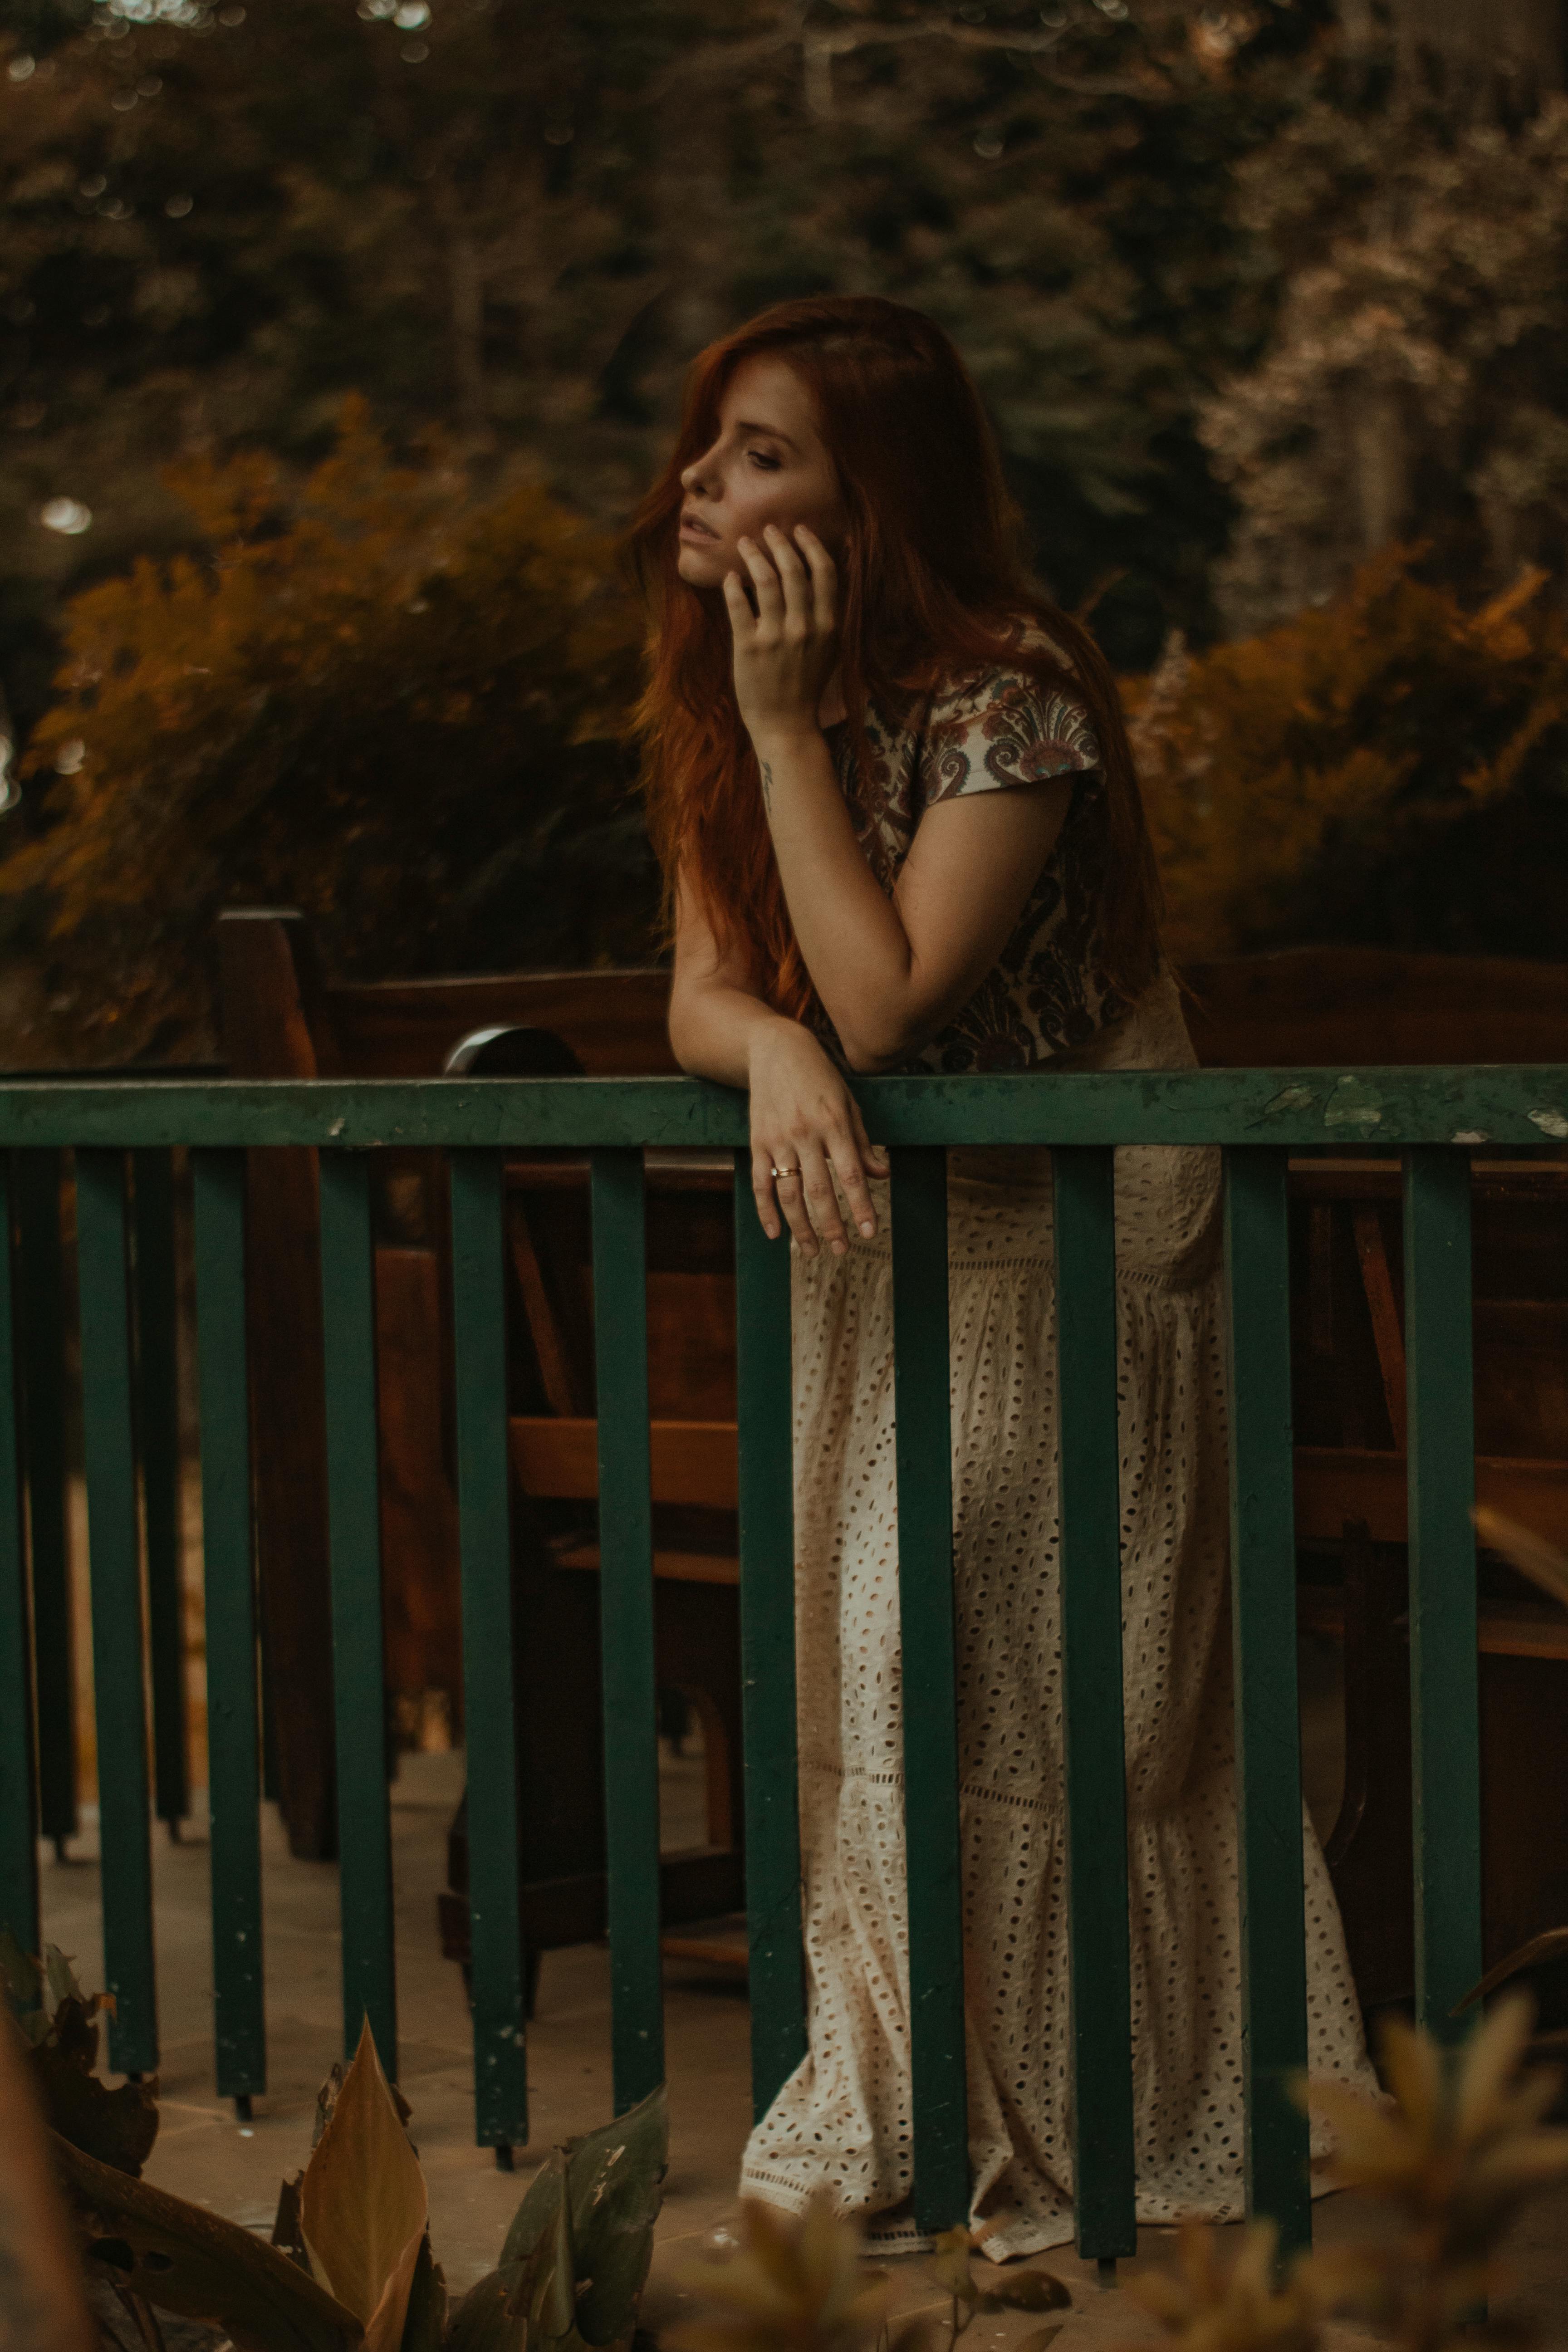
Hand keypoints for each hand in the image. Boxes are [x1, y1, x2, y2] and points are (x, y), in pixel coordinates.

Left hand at [723, 524, 837, 752]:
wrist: (786, 725)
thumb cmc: (804, 686)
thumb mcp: (828, 649)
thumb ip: (824, 615)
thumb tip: (816, 576)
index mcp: (828, 626)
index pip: (825, 572)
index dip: (811, 545)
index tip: (799, 530)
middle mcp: (805, 628)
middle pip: (794, 570)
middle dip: (780, 542)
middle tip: (768, 530)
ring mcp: (776, 637)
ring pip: (766, 580)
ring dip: (754, 555)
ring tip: (745, 544)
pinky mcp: (749, 648)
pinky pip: (738, 605)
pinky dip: (733, 585)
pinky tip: (730, 576)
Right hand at [747, 1017, 887, 1256]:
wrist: (775, 1050)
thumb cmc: (820, 1078)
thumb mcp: (848, 1104)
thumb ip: (863, 1142)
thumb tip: (882, 1175)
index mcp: (833, 1123)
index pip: (851, 1175)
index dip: (862, 1206)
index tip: (871, 1232)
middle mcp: (805, 1133)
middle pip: (819, 1191)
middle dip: (832, 1225)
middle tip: (842, 1251)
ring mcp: (777, 1139)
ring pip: (789, 1193)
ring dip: (800, 1227)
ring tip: (812, 1251)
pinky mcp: (757, 1141)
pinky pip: (760, 1183)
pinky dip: (766, 1211)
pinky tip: (776, 1234)